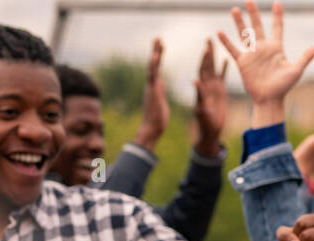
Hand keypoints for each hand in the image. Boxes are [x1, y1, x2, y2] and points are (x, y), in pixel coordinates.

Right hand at [133, 37, 169, 152]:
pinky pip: (152, 75)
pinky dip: (153, 65)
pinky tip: (155, 56)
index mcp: (155, 86)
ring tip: (157, 41)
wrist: (152, 129)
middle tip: (157, 37)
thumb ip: (160, 89)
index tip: (160, 46)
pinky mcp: (152, 91)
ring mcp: (151, 87)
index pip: (156, 68)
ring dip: (155, 54)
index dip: (158, 57)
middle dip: (155, 51)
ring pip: (152, 67)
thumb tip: (162, 81)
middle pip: (153, 64)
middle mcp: (151, 85)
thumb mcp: (161, 100)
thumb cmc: (157, 119)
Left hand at [193, 38, 228, 155]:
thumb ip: (199, 95)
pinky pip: (221, 77)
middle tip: (209, 38)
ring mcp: (213, 87)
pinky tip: (226, 58)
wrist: (210, 131)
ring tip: (214, 42)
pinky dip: (223, 68)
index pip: (202, 71)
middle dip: (208, 52)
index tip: (206, 48)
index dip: (204, 59)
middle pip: (207, 65)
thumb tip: (195, 80)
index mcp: (202, 89)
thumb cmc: (204, 123)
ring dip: (214, 55)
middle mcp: (206, 85)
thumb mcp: (202, 109)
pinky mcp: (219, 91)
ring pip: (213, 68)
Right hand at [217, 1, 313, 126]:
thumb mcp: (296, 70)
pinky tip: (219, 32)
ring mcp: (252, 54)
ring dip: (239, 22)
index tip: (278, 3)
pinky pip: (233, 49)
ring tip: (235, 9)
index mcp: (276, 48)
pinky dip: (226, 42)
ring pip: (244, 34)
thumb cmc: (284, 87)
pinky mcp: (242, 62)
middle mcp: (263, 48)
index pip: (277, 27)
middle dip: (254, 13)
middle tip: (249, 0)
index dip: (277, 15)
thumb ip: (305, 57)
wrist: (269, 100)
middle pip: (257, 26)